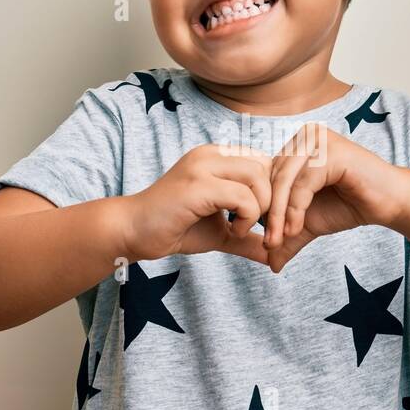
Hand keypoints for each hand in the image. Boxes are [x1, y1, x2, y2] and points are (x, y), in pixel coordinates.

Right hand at [124, 144, 273, 265]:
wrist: (134, 232)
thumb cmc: (175, 228)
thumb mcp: (221, 231)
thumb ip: (248, 237)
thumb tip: (275, 255)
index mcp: (217, 157)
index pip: (264, 160)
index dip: (271, 191)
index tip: (264, 219)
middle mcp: (210, 154)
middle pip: (266, 165)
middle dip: (271, 200)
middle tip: (258, 227)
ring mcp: (202, 166)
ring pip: (257, 177)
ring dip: (259, 209)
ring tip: (240, 228)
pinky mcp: (197, 184)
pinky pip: (242, 196)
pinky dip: (247, 218)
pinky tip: (231, 231)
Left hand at [263, 123, 408, 272]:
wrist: (389, 204)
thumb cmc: (350, 206)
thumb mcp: (310, 222)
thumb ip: (288, 236)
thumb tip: (270, 264)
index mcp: (296, 145)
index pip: (267, 175)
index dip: (262, 206)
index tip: (263, 239)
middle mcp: (305, 136)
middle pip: (274, 177)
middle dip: (269, 214)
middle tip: (269, 244)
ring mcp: (319, 140)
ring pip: (285, 181)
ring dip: (279, 215)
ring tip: (279, 240)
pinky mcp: (332, 152)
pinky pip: (304, 183)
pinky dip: (296, 208)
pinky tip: (296, 229)